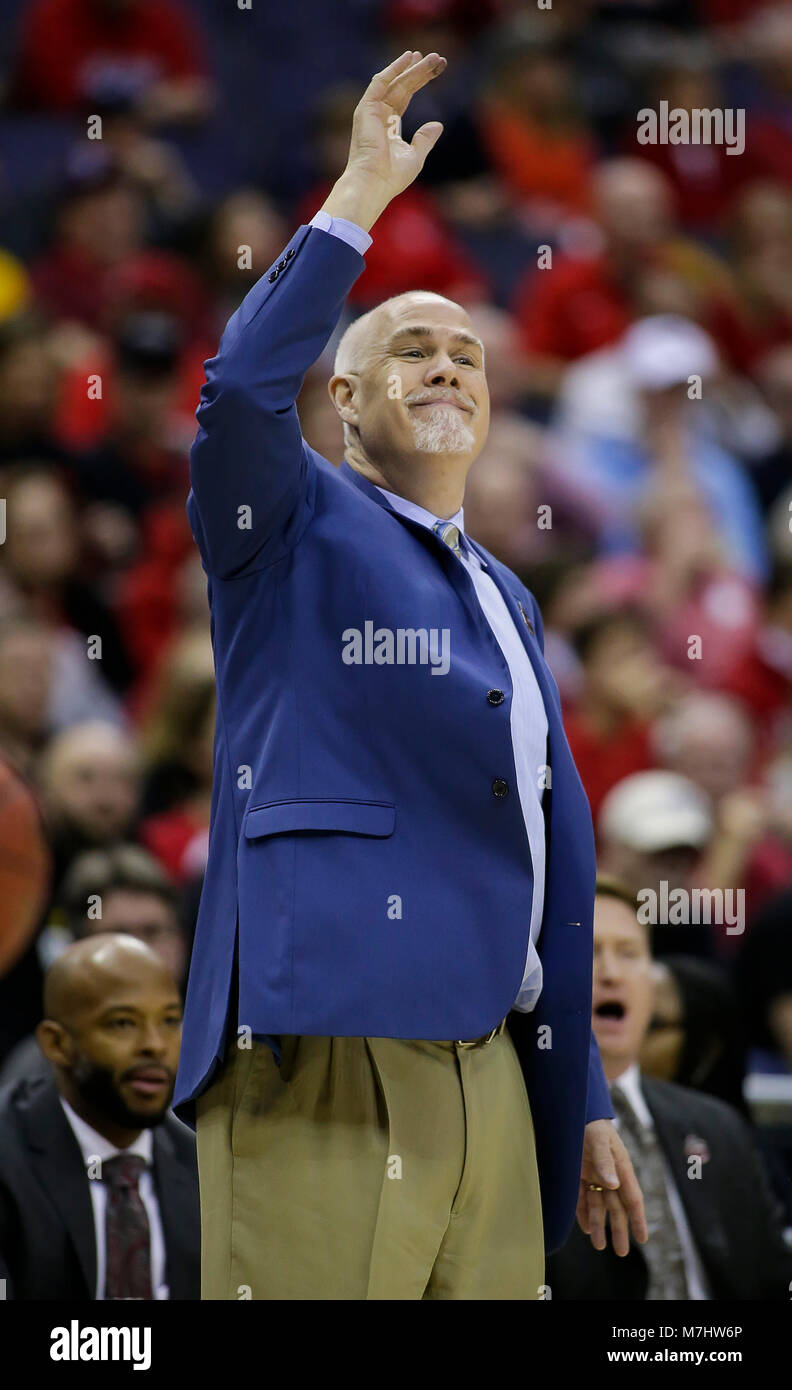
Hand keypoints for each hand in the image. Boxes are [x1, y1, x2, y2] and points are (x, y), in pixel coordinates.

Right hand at [321, 50, 445, 230]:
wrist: (373, 184)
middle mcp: (378, 116)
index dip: (419, 82)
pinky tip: (408, 58)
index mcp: (388, 127)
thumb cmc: (392, 177)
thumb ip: (424, 139)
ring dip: (411, 68)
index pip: (405, 97)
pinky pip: (380, 82)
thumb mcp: (415, 156)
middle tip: (436, 58)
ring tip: (429, 55)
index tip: (435, 70)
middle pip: (402, 87)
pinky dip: (393, 69)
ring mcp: (371, 111)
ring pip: (394, 82)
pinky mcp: (366, 109)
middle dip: (419, 72)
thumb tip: (437, 124)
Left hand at [576, 1119, 647, 1255]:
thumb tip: (613, 1185)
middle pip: (616, 1208)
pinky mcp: (578, 1175)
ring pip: (599, 1206)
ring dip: (599, 1225)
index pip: (633, 1199)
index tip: (643, 1238)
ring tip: (599, 1245)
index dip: (638, 1219)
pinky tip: (585, 1228)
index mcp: (621, 1169)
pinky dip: (583, 1213)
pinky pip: (582, 1198)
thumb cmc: (592, 1124)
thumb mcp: (600, 1141)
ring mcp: (594, 1176)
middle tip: (621, 1252)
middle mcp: (610, 1176)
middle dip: (619, 1230)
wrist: (574, 1112)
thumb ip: (606, 1162)